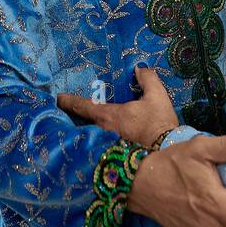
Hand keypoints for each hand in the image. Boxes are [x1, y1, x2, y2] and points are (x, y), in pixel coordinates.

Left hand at [57, 67, 178, 146]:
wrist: (167, 154)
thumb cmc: (159, 124)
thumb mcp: (157, 96)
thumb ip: (148, 79)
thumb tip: (139, 68)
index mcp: (109, 116)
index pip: (83, 106)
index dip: (69, 101)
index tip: (58, 98)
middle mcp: (103, 132)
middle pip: (82, 123)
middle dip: (73, 117)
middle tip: (64, 112)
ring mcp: (106, 147)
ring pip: (89, 135)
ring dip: (83, 129)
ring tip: (76, 125)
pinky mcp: (113, 157)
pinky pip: (98, 145)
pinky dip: (92, 140)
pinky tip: (94, 141)